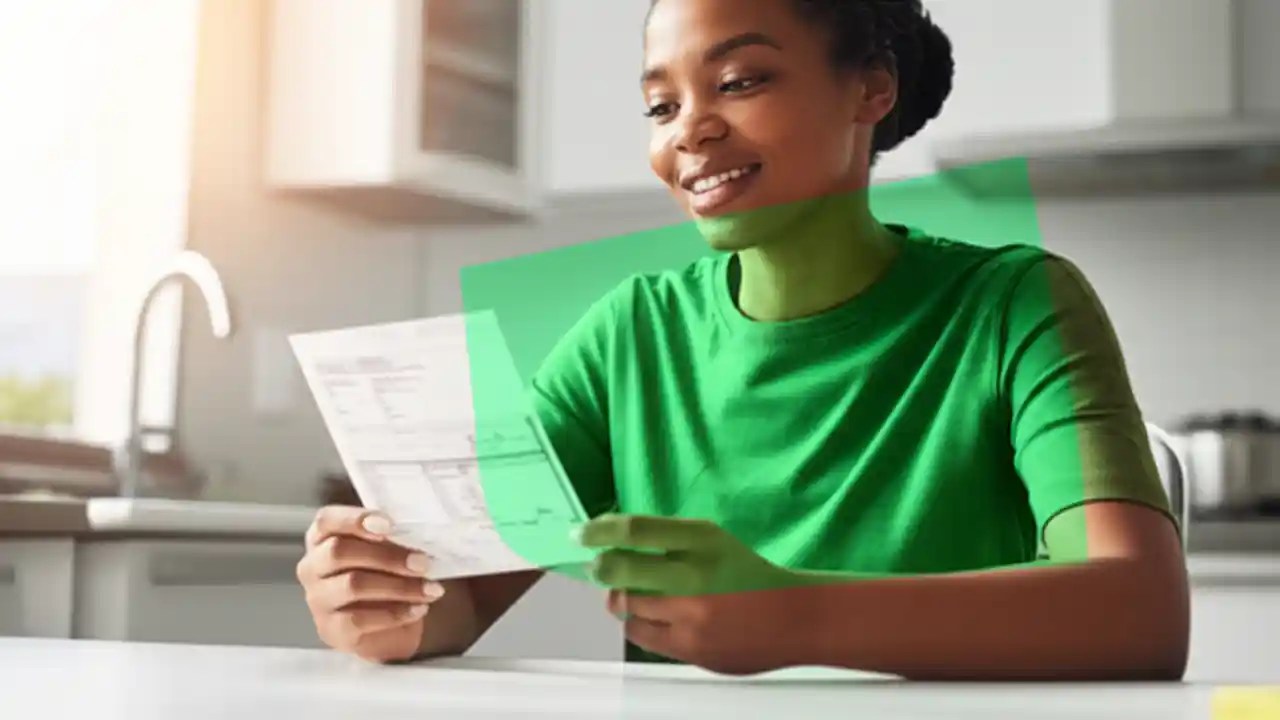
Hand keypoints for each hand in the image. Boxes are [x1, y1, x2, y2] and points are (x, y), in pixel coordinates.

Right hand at [296, 506, 445, 662]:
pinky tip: (419, 608)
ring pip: (352, 585)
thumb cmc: (386, 578)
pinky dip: (395, 613)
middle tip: (423, 562)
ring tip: (430, 588)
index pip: (326, 521)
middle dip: (387, 556)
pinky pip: (359, 619)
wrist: (388, 630)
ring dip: (399, 586)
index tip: (389, 525)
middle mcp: (312, 568)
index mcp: (322, 538)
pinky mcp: (331, 630)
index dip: (355, 520)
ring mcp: (317, 600)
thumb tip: (414, 533)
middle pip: (339, 552)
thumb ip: (390, 538)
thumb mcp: (388, 551)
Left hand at [577, 514, 804, 674]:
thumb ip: (666, 539)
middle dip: (601, 568)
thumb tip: (611, 540)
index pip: (636, 530)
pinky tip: (653, 615)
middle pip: (620, 570)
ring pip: (627, 606)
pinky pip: (641, 635)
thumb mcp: (712, 540)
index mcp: (702, 540)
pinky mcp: (690, 648)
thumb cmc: (745, 573)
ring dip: (621, 598)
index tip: (580, 534)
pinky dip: (639, 623)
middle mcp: (694, 576)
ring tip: (636, 592)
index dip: (599, 531)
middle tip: (597, 566)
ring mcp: (691, 617)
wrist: (792, 618)